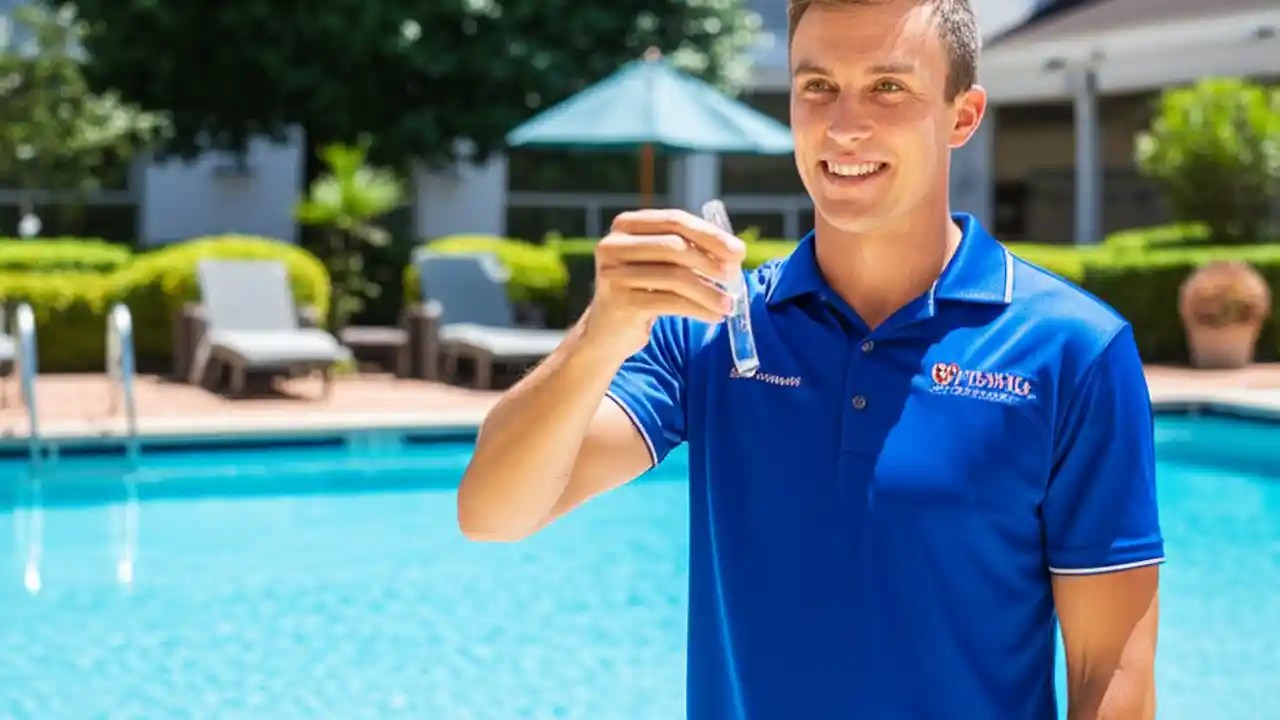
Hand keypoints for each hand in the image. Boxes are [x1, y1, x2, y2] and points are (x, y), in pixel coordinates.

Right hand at [584, 208, 746, 358]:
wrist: (606, 334)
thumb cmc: (641, 294)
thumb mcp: (660, 265)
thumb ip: (688, 250)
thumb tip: (734, 252)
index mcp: (625, 225)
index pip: (674, 220)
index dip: (709, 234)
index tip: (738, 251)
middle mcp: (613, 244)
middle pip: (674, 246)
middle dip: (711, 262)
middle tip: (734, 278)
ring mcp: (613, 273)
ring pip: (675, 277)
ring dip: (709, 292)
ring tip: (728, 304)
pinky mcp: (619, 302)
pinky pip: (670, 302)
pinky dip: (698, 309)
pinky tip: (715, 317)